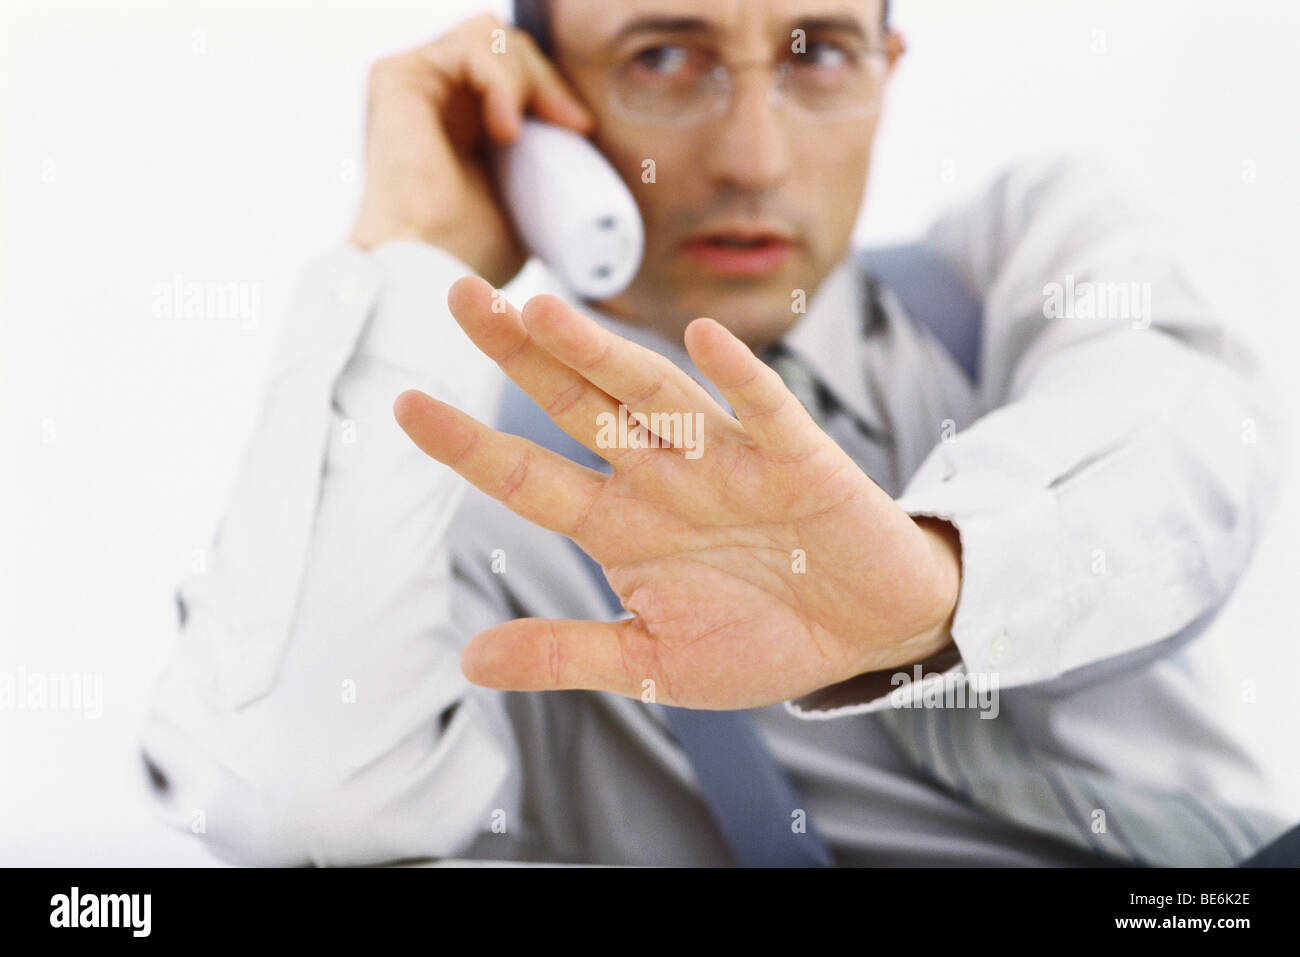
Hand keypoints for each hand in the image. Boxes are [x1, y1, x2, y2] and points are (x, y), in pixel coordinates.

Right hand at [348, 14, 593, 286]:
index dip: (553, 88)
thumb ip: (540, 163)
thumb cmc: (472, 253)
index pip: (517, 71)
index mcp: (462, 120)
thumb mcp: (525, 200)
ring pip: (492, 36)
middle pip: (507, 46)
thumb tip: (580, 153)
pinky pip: (471, 44)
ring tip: (522, 136)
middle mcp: (436, 96)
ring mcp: (417, 83)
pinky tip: (505, 129)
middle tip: (572, 124)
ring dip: (527, 78)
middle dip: (547, 79)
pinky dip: (502, 79)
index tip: (581, 129)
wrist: (433, 269)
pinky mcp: (398, 75)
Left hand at [394, 278, 961, 709]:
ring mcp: (727, 462)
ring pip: (656, 396)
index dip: (470, 445)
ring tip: (543, 313)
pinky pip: (765, 411)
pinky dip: (738, 378)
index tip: (403, 406)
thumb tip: (467, 662)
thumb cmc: (761, 639)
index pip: (530, 477)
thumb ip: (567, 653)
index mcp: (622, 526)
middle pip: (580, 405)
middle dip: (522, 355)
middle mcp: (663, 478)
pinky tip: (705, 340)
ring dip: (602, 354)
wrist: (865, 631)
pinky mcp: (797, 459)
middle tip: (459, 296)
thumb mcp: (654, 663)